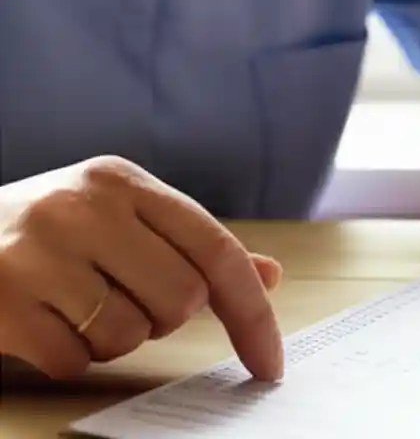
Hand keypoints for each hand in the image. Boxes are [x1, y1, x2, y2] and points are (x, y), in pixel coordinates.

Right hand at [0, 156, 284, 380]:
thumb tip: (268, 277)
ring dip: (112, 337)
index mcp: (121, 181)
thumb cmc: (46, 233)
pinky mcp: (2, 304)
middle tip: (120, 296)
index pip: (217, 250)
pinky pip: (75, 361)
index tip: (269, 362)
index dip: (253, 313)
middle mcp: (81, 207)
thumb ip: (192, 246)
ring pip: (131, 335)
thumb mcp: (117, 217)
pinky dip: (68, 356)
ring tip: (74, 304)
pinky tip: (42, 322)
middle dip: (162, 316)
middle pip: (182, 299)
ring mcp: (36, 253)